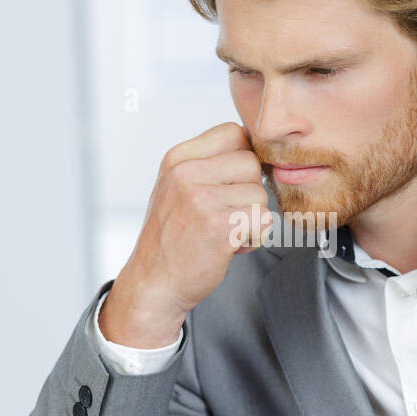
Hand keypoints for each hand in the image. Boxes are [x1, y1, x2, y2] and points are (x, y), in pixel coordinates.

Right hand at [100, 122, 271, 347]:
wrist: (153, 283)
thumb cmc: (172, 238)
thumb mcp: (178, 188)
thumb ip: (209, 165)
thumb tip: (257, 150)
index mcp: (178, 158)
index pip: (233, 132)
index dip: (243, 158)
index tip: (233, 183)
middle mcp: (186, 173)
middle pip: (251, 163)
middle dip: (249, 191)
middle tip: (228, 214)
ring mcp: (201, 198)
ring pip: (260, 193)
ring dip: (252, 218)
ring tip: (226, 232)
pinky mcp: (218, 225)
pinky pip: (263, 220)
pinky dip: (254, 237)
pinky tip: (230, 246)